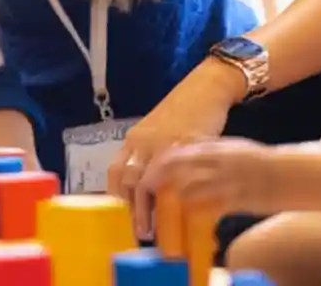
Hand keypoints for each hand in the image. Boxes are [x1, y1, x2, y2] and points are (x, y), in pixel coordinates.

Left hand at [108, 58, 244, 238]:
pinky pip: (174, 177)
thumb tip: (143, 189)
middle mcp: (144, 141)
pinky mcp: (186, 146)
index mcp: (134, 139)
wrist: (205, 89)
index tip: (122, 217)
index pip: (115, 173)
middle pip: (128, 181)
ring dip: (148, 209)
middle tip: (138, 231)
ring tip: (153, 229)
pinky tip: (177, 211)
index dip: (117, 197)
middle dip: (131, 209)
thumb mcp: (157, 132)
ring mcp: (163, 143)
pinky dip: (172, 198)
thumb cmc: (182, 113)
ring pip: (146, 182)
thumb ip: (147, 156)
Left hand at [143, 137, 273, 213]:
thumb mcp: (231, 145)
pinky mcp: (236, 198)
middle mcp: (217, 160)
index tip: (149, 175)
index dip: (160, 164)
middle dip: (160, 182)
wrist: (288, 173)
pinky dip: (197, 213)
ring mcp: (226, 179)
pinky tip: (193, 218)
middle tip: (151, 195)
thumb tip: (184, 144)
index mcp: (215, 147)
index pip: (177, 152)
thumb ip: (207, 146)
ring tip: (170, 209)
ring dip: (176, 199)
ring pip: (189, 188)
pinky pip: (209, 207)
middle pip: (177, 168)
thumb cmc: (258, 161)